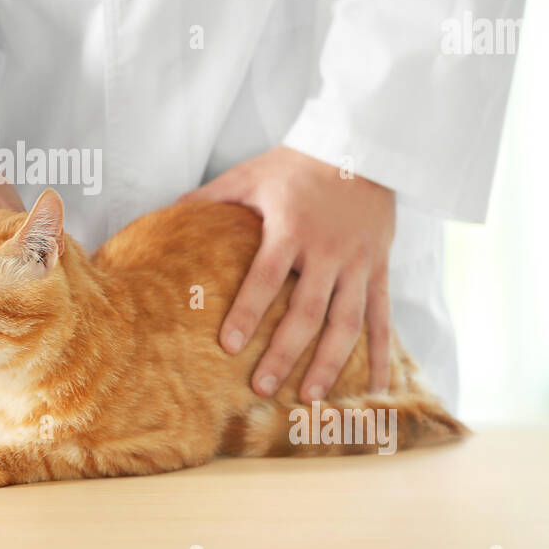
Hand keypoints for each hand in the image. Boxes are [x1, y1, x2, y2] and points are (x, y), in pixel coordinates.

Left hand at [180, 146, 394, 400]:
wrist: (362, 148)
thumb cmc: (296, 165)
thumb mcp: (250, 175)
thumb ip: (209, 198)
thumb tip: (167, 215)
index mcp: (291, 228)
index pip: (266, 276)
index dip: (247, 311)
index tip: (229, 346)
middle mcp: (327, 251)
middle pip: (306, 311)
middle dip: (284, 353)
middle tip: (262, 388)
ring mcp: (358, 263)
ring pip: (346, 323)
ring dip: (330, 364)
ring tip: (310, 399)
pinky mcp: (379, 269)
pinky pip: (381, 318)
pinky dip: (381, 354)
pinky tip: (377, 388)